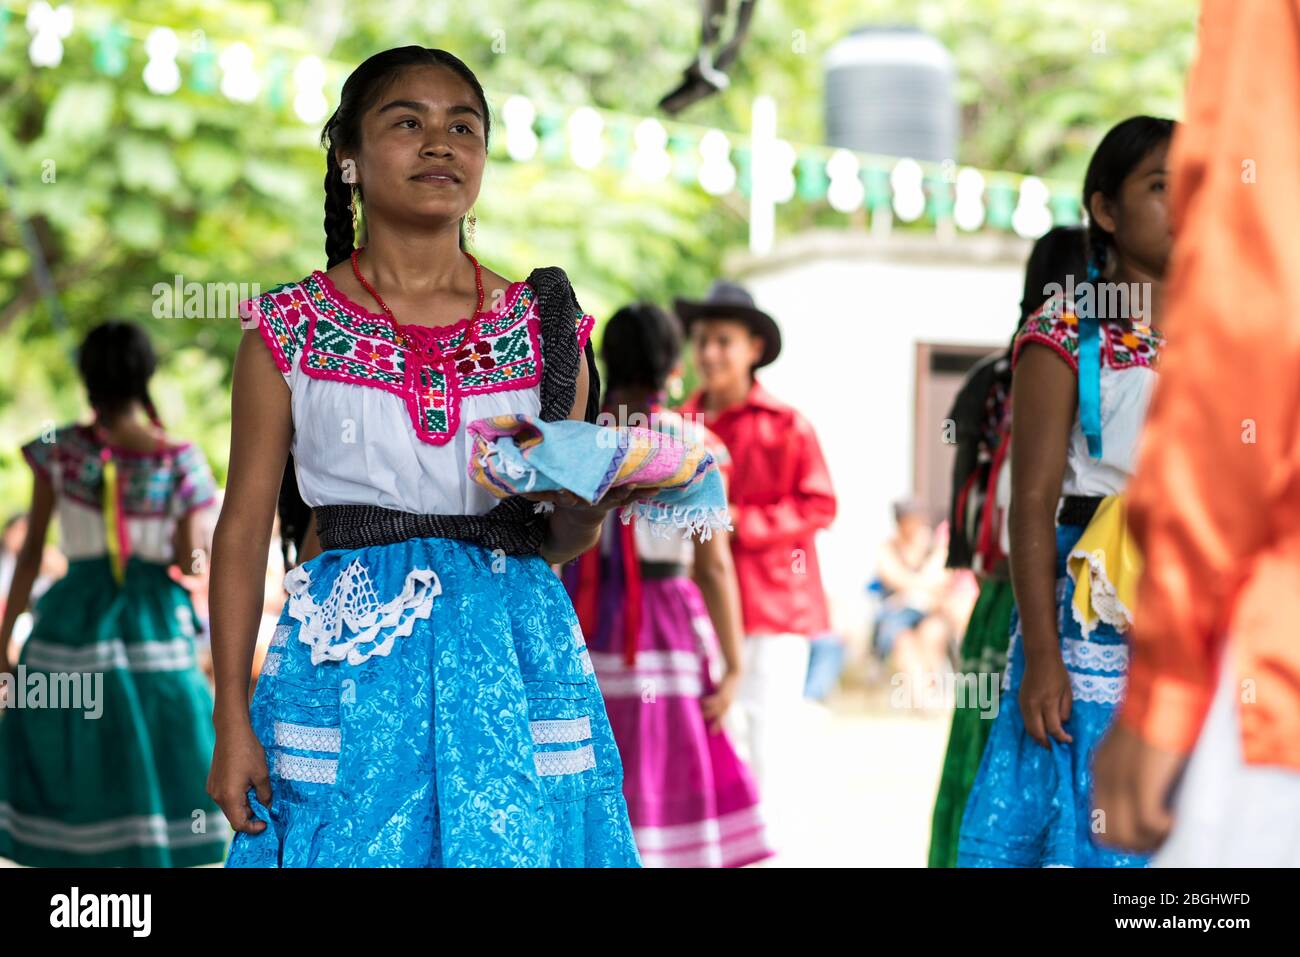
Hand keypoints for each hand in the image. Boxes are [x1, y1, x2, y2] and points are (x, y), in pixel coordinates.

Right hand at [207, 719, 272, 834]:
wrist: (231, 732)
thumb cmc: (248, 752)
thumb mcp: (262, 775)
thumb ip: (265, 796)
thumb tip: (266, 808)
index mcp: (229, 797)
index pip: (239, 824)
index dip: (253, 827)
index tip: (266, 823)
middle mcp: (217, 796)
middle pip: (234, 816)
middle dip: (250, 814)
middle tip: (266, 805)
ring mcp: (213, 789)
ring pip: (230, 806)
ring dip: (244, 804)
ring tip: (257, 790)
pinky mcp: (212, 782)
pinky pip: (225, 796)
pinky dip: (237, 796)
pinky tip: (248, 784)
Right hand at [520, 484, 657, 515]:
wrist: (580, 522)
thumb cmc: (566, 494)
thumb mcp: (549, 490)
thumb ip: (536, 483)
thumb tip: (517, 459)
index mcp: (571, 497)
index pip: (567, 496)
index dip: (565, 494)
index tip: (564, 493)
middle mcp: (590, 500)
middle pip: (604, 497)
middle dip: (616, 493)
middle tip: (628, 488)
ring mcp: (607, 502)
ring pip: (625, 497)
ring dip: (638, 491)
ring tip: (654, 486)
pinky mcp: (618, 500)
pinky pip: (634, 496)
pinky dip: (647, 490)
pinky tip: (662, 486)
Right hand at [700, 669, 740, 732]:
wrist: (735, 672)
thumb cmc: (727, 681)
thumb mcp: (721, 691)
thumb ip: (715, 696)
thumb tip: (704, 700)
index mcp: (728, 705)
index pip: (722, 718)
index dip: (718, 725)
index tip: (712, 732)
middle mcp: (728, 704)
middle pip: (719, 717)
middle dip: (713, 724)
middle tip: (705, 730)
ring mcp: (726, 699)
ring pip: (715, 710)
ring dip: (707, 713)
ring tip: (698, 716)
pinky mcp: (723, 693)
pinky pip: (714, 700)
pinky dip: (707, 702)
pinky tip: (700, 703)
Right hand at [1019, 651, 1073, 747]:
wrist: (1039, 658)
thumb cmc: (1057, 673)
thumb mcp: (1067, 692)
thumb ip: (1065, 710)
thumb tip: (1062, 724)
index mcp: (1048, 702)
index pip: (1053, 728)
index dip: (1062, 737)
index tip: (1069, 740)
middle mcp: (1033, 705)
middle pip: (1037, 732)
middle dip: (1046, 743)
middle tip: (1055, 748)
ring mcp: (1024, 704)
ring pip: (1028, 728)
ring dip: (1037, 737)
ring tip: (1047, 742)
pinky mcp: (1020, 701)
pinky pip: (1025, 720)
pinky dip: (1032, 728)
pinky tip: (1040, 729)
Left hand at [1093, 722, 1186, 852]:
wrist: (1165, 683)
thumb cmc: (1164, 712)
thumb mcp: (1142, 747)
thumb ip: (1140, 770)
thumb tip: (1158, 801)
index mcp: (1101, 768)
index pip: (1102, 821)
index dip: (1128, 833)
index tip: (1153, 831)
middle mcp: (1103, 775)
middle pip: (1109, 835)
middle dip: (1139, 843)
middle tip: (1165, 835)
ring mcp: (1119, 778)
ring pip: (1126, 836)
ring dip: (1152, 839)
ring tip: (1173, 827)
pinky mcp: (1140, 779)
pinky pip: (1148, 824)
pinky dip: (1166, 829)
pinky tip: (1178, 818)